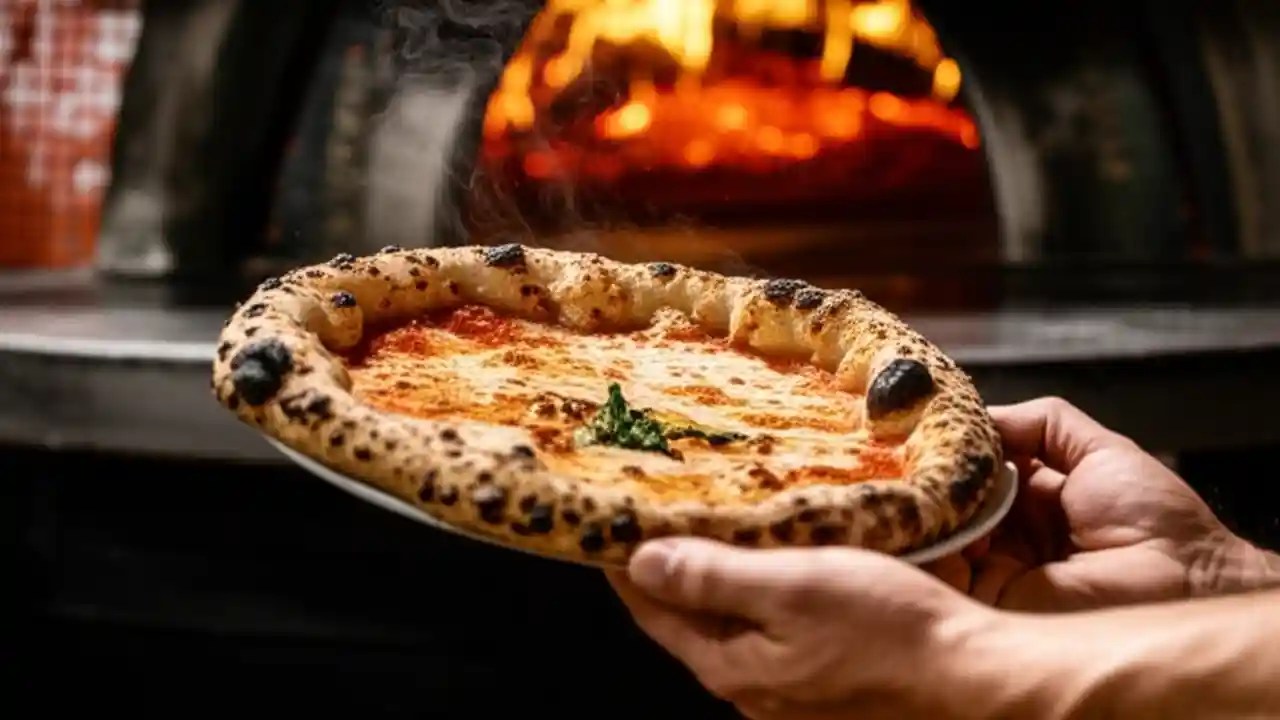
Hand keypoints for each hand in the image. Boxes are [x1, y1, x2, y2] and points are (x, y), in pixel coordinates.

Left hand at [608, 539, 1031, 719]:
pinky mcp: (826, 680)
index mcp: (732, 666)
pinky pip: (773, 629)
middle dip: (670, 566)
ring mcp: (790, 689)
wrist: (976, 678)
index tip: (609, 518)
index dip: (625, 561)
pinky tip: (778, 560)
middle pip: (688, 619)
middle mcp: (753, 688)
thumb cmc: (892, 631)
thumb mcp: (792, 588)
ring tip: (714, 524)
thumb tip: (640, 564)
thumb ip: (713, 578)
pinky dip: (761, 592)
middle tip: (658, 509)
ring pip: (732, 623)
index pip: (653, 609)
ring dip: (717, 577)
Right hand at [930, 397, 1279, 611]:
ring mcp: (996, 568)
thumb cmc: (1154, 517)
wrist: (1183, 578)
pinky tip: (941, 521)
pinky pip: (945, 576)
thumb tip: (974, 413)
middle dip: (932, 478)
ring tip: (933, 488)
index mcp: (1029, 497)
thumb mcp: (1099, 449)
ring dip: (931, 510)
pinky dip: (934, 547)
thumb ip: (1040, 423)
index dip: (947, 451)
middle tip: (917, 457)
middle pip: (948, 502)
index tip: (925, 429)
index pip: (970, 470)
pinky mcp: (991, 603)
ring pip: (939, 535)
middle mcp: (1006, 532)